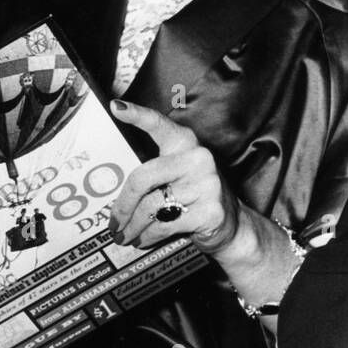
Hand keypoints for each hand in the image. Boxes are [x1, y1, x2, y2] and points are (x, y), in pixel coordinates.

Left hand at [107, 99, 244, 257]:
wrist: (234, 225)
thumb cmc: (196, 198)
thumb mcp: (179, 177)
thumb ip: (154, 175)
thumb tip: (115, 195)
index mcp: (186, 144)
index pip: (160, 126)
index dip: (138, 115)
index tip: (117, 108)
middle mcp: (198, 159)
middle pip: (143, 178)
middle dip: (122, 205)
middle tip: (114, 222)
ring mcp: (207, 185)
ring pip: (151, 207)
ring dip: (133, 226)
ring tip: (125, 235)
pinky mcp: (209, 211)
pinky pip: (164, 224)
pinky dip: (148, 236)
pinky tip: (143, 239)